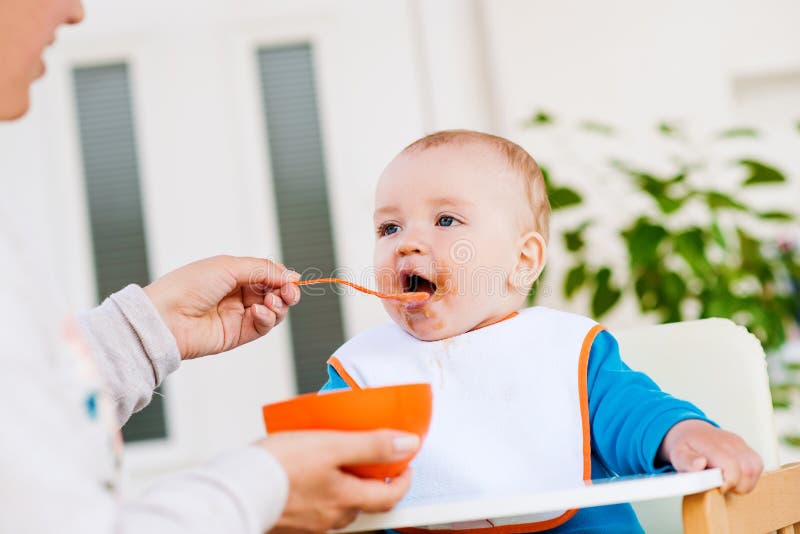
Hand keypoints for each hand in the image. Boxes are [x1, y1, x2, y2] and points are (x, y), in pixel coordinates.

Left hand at [143, 255, 300, 358]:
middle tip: (289, 292)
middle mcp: (236, 294)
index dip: (281, 277)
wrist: (166, 317)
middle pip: (273, 293)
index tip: (292, 279)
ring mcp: (237, 315)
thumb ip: (262, 270)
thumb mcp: (229, 267)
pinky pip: (262, 327)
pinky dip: (267, 318)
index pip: (267, 275)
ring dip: (278, 305)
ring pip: (272, 311)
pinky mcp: (237, 335)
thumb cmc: (188, 286)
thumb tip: (289, 275)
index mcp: (232, 274)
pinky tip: (258, 312)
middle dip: (285, 292)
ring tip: (271, 302)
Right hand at [261, 430, 418, 532]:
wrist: (236, 488)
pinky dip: (318, 492)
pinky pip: (313, 507)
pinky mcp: (289, 521)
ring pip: (337, 506)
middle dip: (372, 483)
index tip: (404, 464)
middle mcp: (330, 516)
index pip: (389, 496)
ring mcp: (309, 523)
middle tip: (373, 462)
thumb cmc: (280, 467)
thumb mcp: (333, 445)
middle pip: (363, 503)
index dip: (402, 480)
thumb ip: (372, 446)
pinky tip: (306, 476)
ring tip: (336, 463)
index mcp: (345, 499)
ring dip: (344, 488)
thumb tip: (407, 444)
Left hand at [659, 419, 762, 492]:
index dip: (728, 482)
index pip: (732, 466)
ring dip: (745, 483)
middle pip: (748, 470)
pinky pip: (757, 465)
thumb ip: (686, 460)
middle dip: (738, 486)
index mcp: (711, 444)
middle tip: (722, 487)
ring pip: (755, 468)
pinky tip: (735, 478)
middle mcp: (729, 441)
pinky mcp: (746, 448)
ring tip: (728, 484)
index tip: (718, 488)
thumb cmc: (684, 447)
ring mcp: (740, 443)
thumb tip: (700, 464)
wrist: (690, 432)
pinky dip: (750, 476)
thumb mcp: (677, 454)